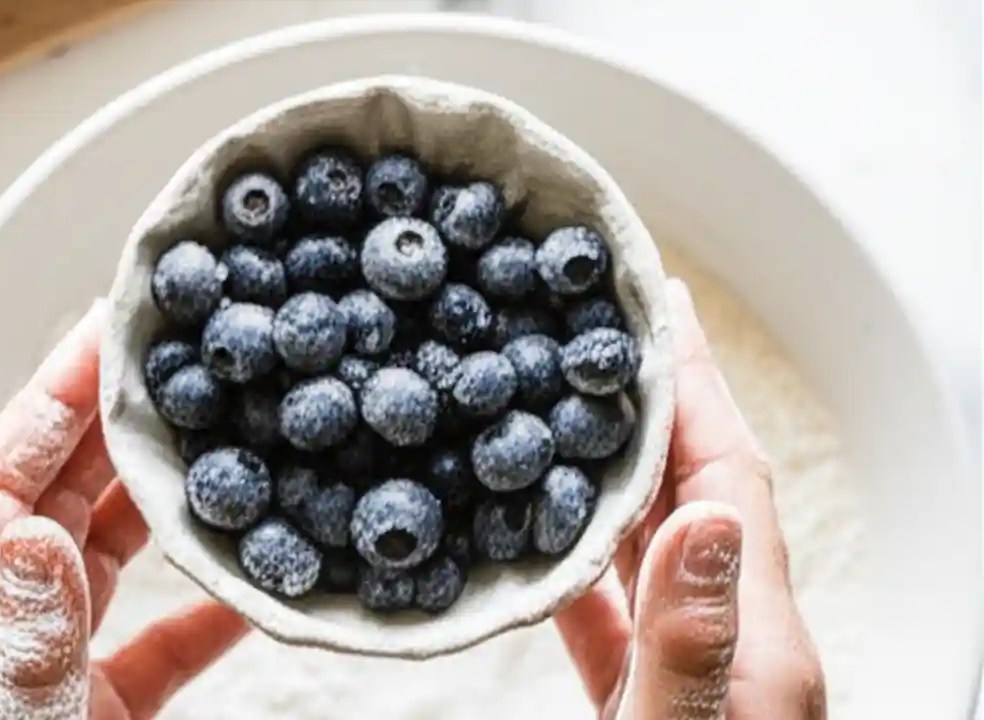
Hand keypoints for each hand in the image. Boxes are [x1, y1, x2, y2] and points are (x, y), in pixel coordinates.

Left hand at [0, 300, 247, 718]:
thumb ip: (28, 638)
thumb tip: (39, 535)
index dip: (45, 399)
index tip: (99, 335)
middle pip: (52, 498)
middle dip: (106, 422)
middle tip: (164, 361)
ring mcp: (50, 671)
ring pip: (103, 557)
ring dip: (154, 500)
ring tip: (209, 444)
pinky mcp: (98, 712)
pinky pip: (155, 642)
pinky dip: (202, 610)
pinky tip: (243, 586)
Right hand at [554, 279, 826, 718]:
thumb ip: (688, 639)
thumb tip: (702, 519)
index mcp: (760, 641)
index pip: (727, 477)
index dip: (696, 385)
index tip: (664, 306)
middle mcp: (733, 640)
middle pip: (693, 490)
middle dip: (654, 402)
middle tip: (608, 328)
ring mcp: (692, 668)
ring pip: (651, 544)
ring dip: (614, 469)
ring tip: (570, 401)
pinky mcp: (646, 703)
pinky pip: (612, 611)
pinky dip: (577, 566)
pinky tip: (536, 540)